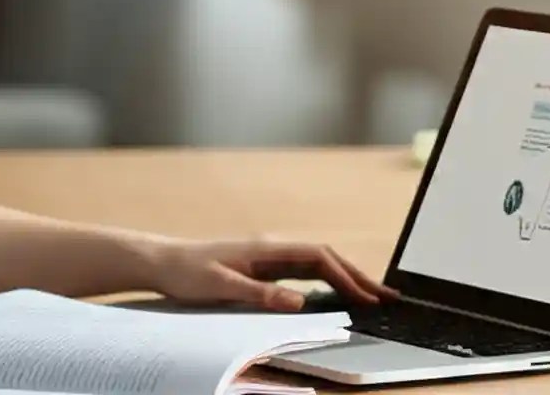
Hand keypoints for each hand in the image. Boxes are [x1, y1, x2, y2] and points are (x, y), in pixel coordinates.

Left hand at [146, 238, 398, 312]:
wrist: (162, 262)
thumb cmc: (187, 272)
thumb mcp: (221, 286)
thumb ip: (259, 294)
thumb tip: (299, 300)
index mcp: (266, 249)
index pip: (317, 259)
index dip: (345, 277)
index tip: (367, 297)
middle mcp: (271, 250)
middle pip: (325, 258)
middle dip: (357, 275)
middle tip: (387, 296)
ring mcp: (268, 258)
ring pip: (317, 264)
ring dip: (345, 278)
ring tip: (371, 295)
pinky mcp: (261, 268)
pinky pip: (303, 273)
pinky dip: (326, 281)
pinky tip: (335, 293)